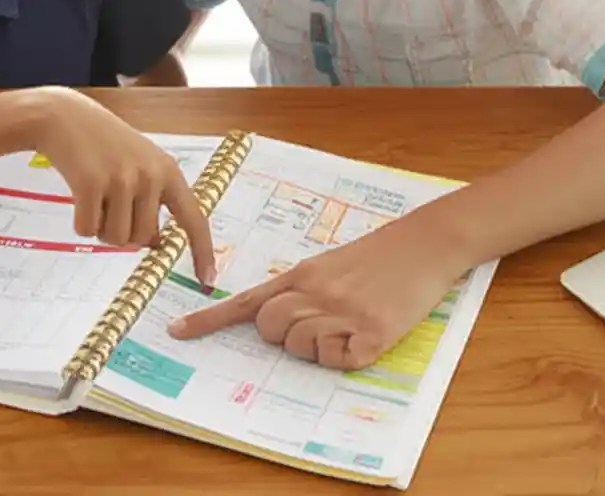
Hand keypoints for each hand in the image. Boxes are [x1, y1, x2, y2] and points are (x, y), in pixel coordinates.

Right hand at [29, 87, 215, 283]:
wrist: (65, 118)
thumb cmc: (105, 146)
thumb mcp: (142, 166)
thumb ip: (153, 201)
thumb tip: (156, 244)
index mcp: (169, 172)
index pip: (194, 219)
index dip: (201, 251)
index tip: (208, 279)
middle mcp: (150, 176)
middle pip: (142, 239)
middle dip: (123, 233)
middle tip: (110, 206)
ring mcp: (121, 179)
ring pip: (115, 239)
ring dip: (101, 229)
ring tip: (96, 198)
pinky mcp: (91, 184)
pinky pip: (87, 231)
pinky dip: (80, 223)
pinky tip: (79, 197)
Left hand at [167, 219, 468, 368]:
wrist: (428, 242)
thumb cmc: (382, 255)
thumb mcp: (332, 262)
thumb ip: (302, 285)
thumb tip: (273, 316)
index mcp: (304, 273)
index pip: (248, 300)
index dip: (211, 319)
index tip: (177, 333)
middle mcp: (317, 291)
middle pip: (271, 330)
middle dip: (286, 336)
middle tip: (320, 323)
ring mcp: (344, 312)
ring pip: (302, 348)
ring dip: (321, 347)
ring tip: (350, 323)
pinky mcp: (373, 333)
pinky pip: (340, 361)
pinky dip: (349, 355)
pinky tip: (367, 333)